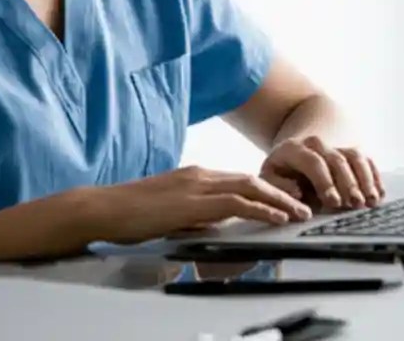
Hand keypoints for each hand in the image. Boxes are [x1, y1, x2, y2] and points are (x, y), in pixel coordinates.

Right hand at [92, 166, 312, 244]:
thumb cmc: (128, 216)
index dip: (265, 190)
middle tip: (302, 205)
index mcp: (194, 177)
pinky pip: (236, 203)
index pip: (238, 180)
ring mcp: (196, 185)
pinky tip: (276, 218)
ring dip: (278, 200)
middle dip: (280, 192)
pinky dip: (261, 209)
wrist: (101, 210)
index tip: (285, 201)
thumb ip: (193, 216)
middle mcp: (199, 175)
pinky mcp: (192, 202)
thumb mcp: (169, 213)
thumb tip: (214, 228)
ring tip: (299, 212)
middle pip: (250, 180)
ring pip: (249, 187)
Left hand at [260, 136, 385, 210]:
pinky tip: (379, 194)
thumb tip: (296, 191)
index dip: (325, 182)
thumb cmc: (282, 170)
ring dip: (366, 180)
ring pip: (355, 158)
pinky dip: (374, 177)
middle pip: (337, 161)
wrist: (297, 145)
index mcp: (294, 149)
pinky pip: (366, 160)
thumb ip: (278, 185)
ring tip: (371, 201)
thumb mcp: (270, 176)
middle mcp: (318, 144)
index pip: (313, 162)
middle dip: (348, 184)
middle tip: (356, 204)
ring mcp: (337, 145)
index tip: (333, 202)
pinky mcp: (351, 151)